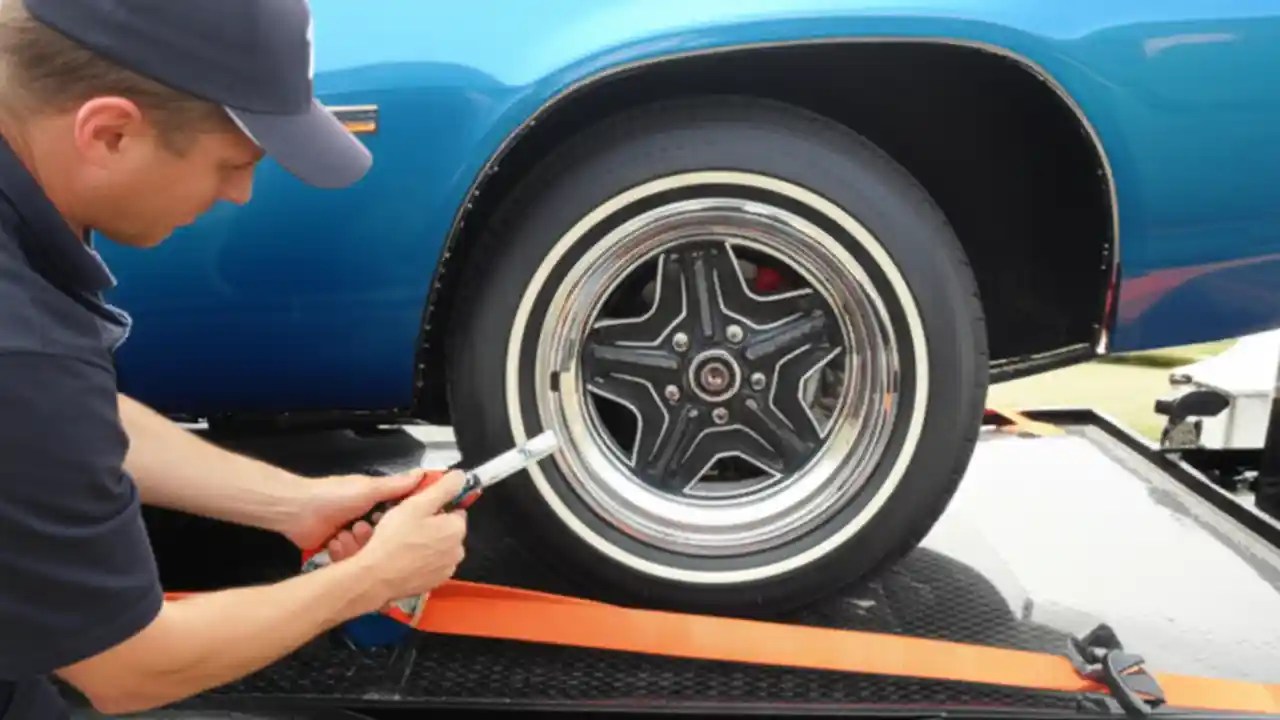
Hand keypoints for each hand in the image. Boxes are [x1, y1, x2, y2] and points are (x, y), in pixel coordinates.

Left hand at [282, 469, 424, 553]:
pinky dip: (343, 552)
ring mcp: (352, 535)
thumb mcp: (368, 489)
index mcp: (375, 503)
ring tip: (345, 535)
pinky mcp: (339, 550)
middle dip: (376, 537)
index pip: (399, 516)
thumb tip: (423, 473)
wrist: (296, 511)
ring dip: (356, 544)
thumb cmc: (334, 496)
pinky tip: (336, 543)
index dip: (404, 523)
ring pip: (368, 549)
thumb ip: (395, 485)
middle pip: (384, 536)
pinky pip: (351, 558)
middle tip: (365, 530)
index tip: (409, 528)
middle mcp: (365, 519)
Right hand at [355, 470, 468, 602]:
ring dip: (425, 542)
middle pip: (446, 529)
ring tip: (401, 541)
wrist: (376, 576)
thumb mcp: (417, 504)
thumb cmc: (395, 538)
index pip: (455, 510)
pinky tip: (403, 557)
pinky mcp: (433, 583)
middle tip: (405, 524)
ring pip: (438, 547)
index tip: (416, 509)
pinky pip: (430, 564)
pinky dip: (420, 560)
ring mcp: (446, 569)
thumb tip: (462, 477)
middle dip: (430, 525)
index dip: (435, 507)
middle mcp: (458, 551)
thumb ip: (443, 488)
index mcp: (457, 529)